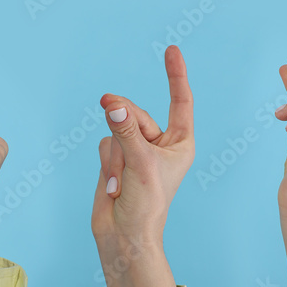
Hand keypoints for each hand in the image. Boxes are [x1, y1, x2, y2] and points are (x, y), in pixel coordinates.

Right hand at [91, 46, 193, 286]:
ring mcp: (137, 150)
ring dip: (116, 155)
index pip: (180, 102)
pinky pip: (105, 144)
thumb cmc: (146, 205)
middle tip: (108, 110)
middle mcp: (160, 144)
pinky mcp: (117, 159)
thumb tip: (113, 105)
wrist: (126, 236)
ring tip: (123, 182)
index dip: (175, 75)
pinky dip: (106, 164)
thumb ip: (127, 131)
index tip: (171, 50)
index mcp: (180, 143)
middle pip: (136, 112)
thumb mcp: (141, 163)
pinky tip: (114, 186)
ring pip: (117, 128)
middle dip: (123, 120)